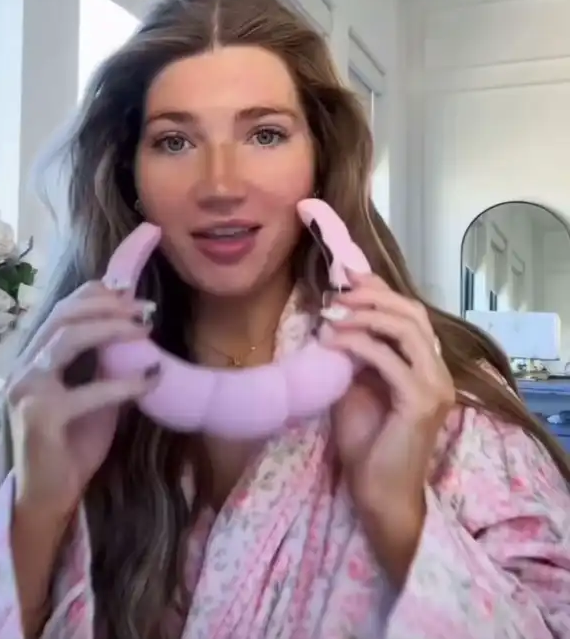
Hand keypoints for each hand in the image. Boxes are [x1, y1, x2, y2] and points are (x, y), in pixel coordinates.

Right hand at [6, 281, 159, 520]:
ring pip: (67, 338)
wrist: (50, 496)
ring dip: (110, 328)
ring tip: (144, 329)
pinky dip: (124, 382)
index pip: (61, 309)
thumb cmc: (73, 443)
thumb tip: (133, 325)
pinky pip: (88, 391)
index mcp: (33, 357)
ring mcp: (27, 390)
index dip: (96, 294)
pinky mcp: (40, 417)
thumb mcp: (92, 391)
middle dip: (108, 306)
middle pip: (64, 315)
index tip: (131, 292)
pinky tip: (151, 379)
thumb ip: (102, 361)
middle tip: (144, 309)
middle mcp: (23, 367)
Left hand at [322, 273, 454, 584]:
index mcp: (426, 365)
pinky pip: (388, 358)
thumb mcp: (355, 385)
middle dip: (373, 296)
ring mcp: (434, 386)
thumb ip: (355, 352)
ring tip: (333, 313)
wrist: (378, 494)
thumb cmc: (367, 443)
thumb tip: (335, 314)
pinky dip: (359, 343)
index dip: (380, 291)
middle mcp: (438, 371)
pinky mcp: (420, 401)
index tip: (346, 277)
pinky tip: (333, 340)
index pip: (411, 314)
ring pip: (407, 329)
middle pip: (413, 313)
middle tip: (338, 293)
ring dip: (366, 315)